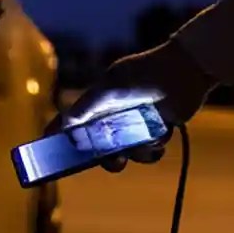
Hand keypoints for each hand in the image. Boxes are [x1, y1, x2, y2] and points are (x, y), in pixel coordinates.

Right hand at [47, 40, 218, 171]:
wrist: (186, 70)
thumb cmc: (144, 74)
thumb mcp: (111, 88)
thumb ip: (87, 106)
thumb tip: (65, 125)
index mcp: (98, 102)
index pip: (72, 120)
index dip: (59, 135)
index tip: (47, 149)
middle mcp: (114, 115)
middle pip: (98, 145)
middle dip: (104, 157)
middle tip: (113, 161)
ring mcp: (134, 125)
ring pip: (125, 152)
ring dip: (135, 153)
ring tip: (147, 144)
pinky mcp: (155, 131)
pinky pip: (147, 151)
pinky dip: (152, 151)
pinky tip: (159, 142)